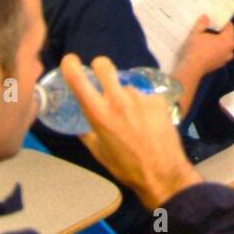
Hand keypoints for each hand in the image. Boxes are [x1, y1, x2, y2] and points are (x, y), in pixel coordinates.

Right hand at [60, 53, 200, 210]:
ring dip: (126, 96)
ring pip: (127, 86)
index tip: (71, 61)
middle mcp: (118, 100)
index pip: (78, 79)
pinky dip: (144, 105)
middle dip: (100, 66)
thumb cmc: (125, 166)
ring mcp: (140, 98)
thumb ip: (87, 133)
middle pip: (105, 65)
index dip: (71, 65)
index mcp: (98, 113)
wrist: (162, 172)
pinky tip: (149, 122)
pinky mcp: (158, 100)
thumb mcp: (98, 151)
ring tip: (134, 118)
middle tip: (102, 75)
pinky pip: (145, 97)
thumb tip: (80, 124)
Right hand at [177, 15, 233, 75]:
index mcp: (228, 40)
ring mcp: (226, 58)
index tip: (219, 19)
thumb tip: (205, 18)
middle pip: (229, 36)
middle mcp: (230, 50)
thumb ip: (202, 23)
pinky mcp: (220, 64)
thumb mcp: (197, 33)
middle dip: (222, 31)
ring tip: (210, 36)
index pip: (230, 27)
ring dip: (220, 41)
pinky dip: (217, 49)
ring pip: (225, 46)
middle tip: (213, 26)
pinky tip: (208, 47)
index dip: (224, 22)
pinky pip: (221, 53)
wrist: (192, 68)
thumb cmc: (196, 51)